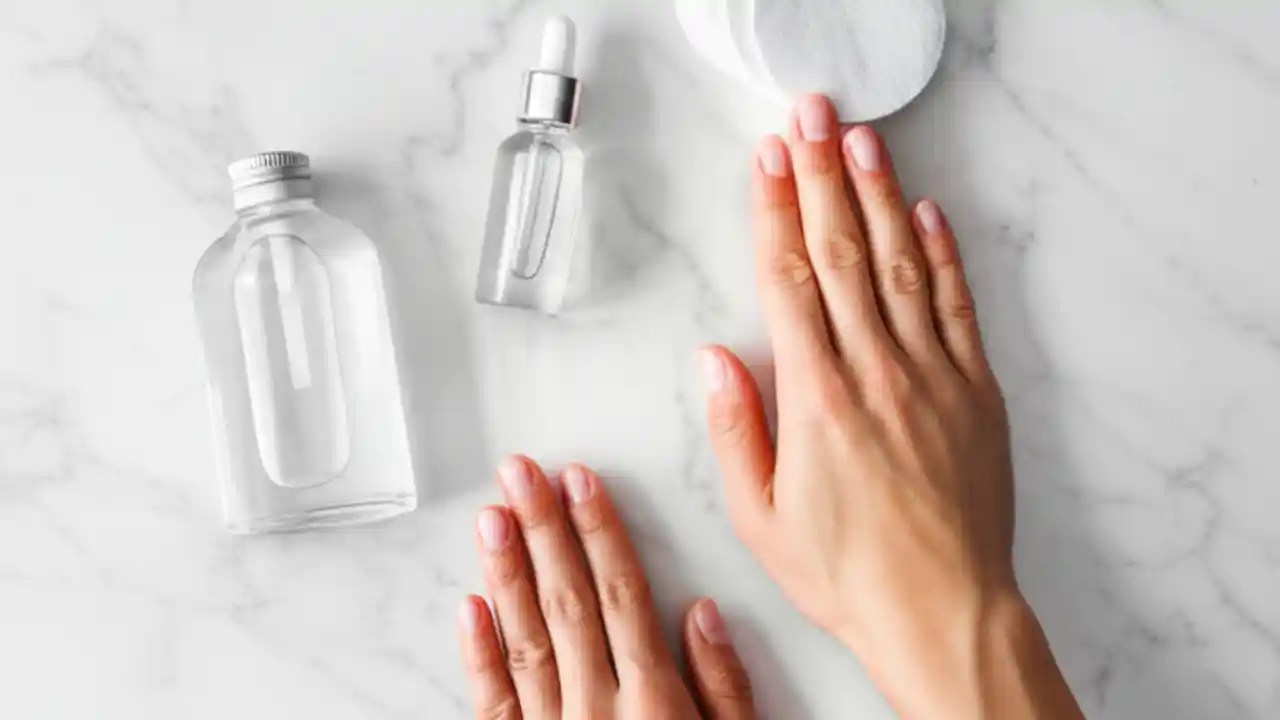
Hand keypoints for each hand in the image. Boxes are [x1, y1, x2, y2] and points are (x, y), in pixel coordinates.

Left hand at [458, 457, 755, 719]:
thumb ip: (724, 686)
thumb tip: (703, 613)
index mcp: (655, 700)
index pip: (622, 594)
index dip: (599, 531)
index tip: (580, 481)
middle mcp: (598, 709)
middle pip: (569, 602)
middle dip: (544, 529)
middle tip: (521, 473)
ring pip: (527, 641)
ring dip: (508, 573)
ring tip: (492, 516)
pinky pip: (495, 704)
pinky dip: (479, 654)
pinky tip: (470, 605)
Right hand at [700, 95, 1080, 717]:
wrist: (943, 610)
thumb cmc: (849, 572)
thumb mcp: (761, 517)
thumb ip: (737, 430)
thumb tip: (716, 359)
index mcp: (816, 398)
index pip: (788, 281)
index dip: (775, 210)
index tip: (766, 160)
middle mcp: (875, 371)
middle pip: (843, 253)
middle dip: (821, 176)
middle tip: (810, 118)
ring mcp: (931, 375)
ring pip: (901, 264)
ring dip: (879, 195)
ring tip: (861, 140)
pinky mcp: (975, 391)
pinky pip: (958, 306)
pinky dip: (944, 254)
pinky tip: (929, 213)